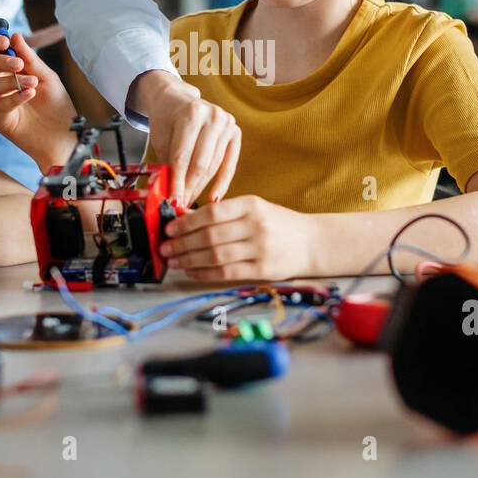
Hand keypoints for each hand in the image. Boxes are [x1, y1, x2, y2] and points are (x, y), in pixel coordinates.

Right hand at [0, 32, 76, 169]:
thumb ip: (30, 59)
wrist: (65, 135)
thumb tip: (14, 36)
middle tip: (18, 64)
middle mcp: (2, 86)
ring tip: (34, 83)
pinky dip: (16, 96)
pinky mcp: (2, 120)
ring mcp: (0, 103)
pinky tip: (31, 94)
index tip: (3, 39)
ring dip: (14, 81)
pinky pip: (1, 104)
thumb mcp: (47, 77)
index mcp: (12, 72)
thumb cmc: (57, 106)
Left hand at [131, 71, 240, 204]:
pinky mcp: (235, 131)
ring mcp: (227, 122)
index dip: (177, 183)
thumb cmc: (166, 121)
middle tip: (181, 206)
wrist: (176, 99)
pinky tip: (214, 197)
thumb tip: (172, 197)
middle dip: (190, 188)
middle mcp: (213, 115)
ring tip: (191, 201)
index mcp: (191, 113)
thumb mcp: (161, 140)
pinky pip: (229, 163)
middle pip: (201, 163)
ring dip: (202, 187)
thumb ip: (168, 165)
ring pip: (214, 165)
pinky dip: (221, 182)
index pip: (182, 157)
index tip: (173, 202)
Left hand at [158, 195, 316, 281]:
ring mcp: (260, 248)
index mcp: (251, 205)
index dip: (186, 223)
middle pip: (210, 236)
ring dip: (189, 259)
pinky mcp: (262, 270)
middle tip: (165, 248)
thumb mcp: (254, 209)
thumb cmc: (278, 224)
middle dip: (182, 243)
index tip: (169, 228)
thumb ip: (224, 213)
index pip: (212, 213)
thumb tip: (186, 218)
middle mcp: (256, 225)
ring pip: (216, 256)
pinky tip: (192, 271)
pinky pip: (226, 272)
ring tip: (174, 261)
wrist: (312, 242)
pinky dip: (204, 272)